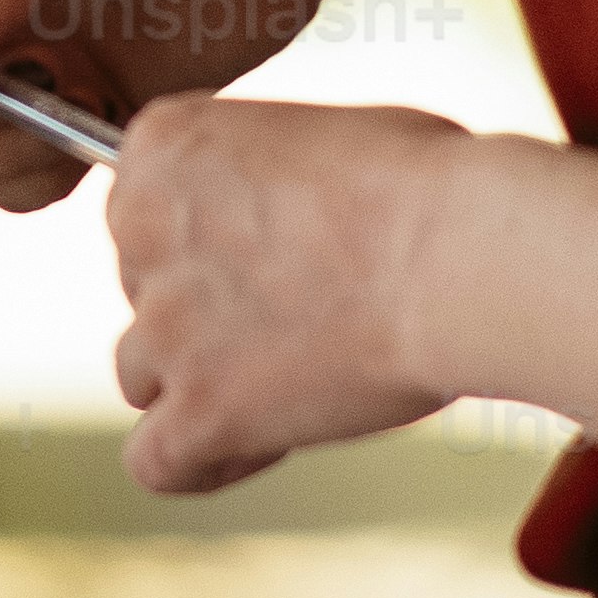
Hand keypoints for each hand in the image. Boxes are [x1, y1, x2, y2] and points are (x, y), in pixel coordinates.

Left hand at [96, 90, 482, 495]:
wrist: (455, 253)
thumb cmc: (422, 184)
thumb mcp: (318, 136)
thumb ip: (265, 179)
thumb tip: (287, 218)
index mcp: (164, 145)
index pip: (143, 210)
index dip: (207, 242)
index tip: (269, 255)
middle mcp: (142, 231)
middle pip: (143, 292)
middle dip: (207, 312)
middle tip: (299, 318)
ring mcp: (164, 327)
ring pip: (141, 374)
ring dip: (199, 381)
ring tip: (289, 382)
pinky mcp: (199, 410)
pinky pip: (158, 461)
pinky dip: (199, 461)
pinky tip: (257, 446)